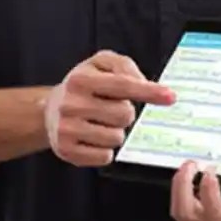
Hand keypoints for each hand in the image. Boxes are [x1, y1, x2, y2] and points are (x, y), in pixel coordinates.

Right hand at [44, 50, 174, 166]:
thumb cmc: (82, 86)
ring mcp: (67, 129)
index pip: (122, 85)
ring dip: (115, 132)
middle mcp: (71, 104)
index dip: (149, 91)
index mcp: (80, 79)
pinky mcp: (66, 150)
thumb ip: (123, 66)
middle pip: (124, 114)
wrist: (50, 110)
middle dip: (125, 112)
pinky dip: (105, 149)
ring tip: (99, 123)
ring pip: (117, 138)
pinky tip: (93, 138)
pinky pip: (105, 156)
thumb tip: (143, 83)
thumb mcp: (99, 64)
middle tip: (109, 108)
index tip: (170, 96)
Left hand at [170, 155, 220, 220]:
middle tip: (191, 165)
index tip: (210, 171)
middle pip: (191, 217)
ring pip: (184, 217)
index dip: (208, 193)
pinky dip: (182, 196)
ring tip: (187, 169)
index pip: (218, 215)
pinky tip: (189, 179)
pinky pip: (186, 216)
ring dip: (179, 190)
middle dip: (183, 188)